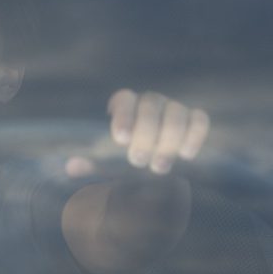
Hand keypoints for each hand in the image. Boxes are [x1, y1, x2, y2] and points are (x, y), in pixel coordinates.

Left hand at [66, 89, 210, 177]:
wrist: (154, 174)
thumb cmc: (124, 166)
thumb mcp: (106, 168)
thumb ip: (92, 165)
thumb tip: (72, 165)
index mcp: (125, 108)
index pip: (124, 99)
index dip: (123, 116)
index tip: (120, 139)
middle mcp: (150, 103)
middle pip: (151, 107)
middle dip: (146, 134)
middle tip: (138, 161)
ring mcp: (174, 109)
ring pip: (176, 113)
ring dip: (169, 140)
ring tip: (158, 167)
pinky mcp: (194, 121)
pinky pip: (199, 119)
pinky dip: (195, 135)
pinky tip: (186, 155)